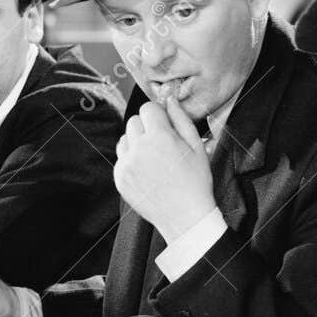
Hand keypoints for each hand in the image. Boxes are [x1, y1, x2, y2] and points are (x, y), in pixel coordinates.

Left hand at [112, 94, 215, 242]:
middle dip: (147, 127)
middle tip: (162, 144)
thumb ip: (181, 118)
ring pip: (125, 138)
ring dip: (137, 142)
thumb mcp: (196, 146)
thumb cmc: (195, 181)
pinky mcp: (120, 179)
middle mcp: (139, 148)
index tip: (166, 125)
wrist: (185, 217)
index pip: (147, 108)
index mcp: (160, 137)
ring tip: (154, 158)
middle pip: (133, 121)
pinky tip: (147, 171)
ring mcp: (126, 165)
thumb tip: (169, 99)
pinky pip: (121, 158)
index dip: (158, 114)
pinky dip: (131, 160)